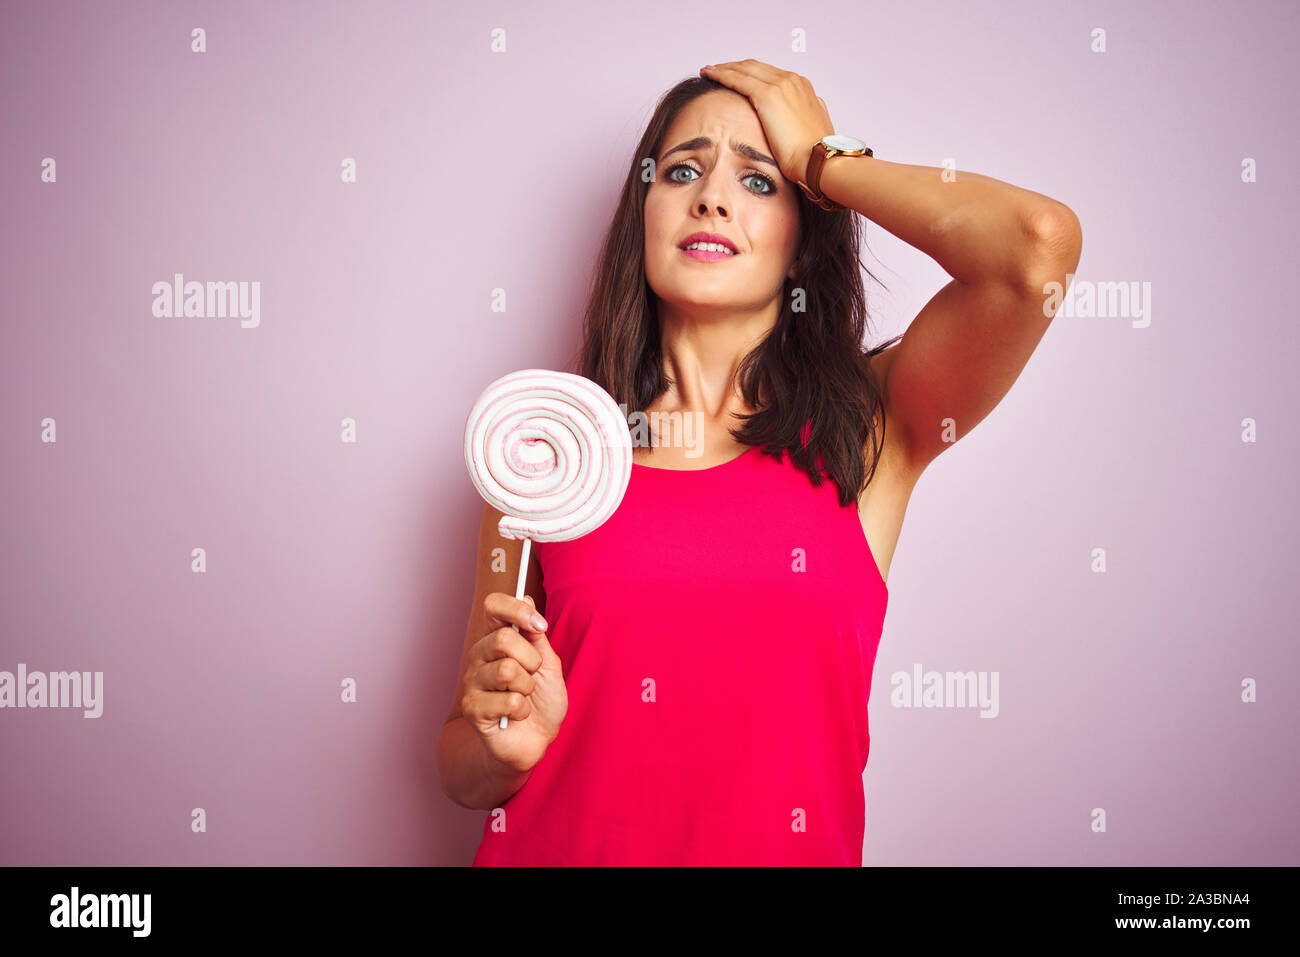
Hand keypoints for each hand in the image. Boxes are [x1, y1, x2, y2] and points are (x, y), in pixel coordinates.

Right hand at [463, 592, 567, 772]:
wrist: (536, 741)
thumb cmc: (541, 701)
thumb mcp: (548, 663)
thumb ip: (536, 634)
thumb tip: (527, 597)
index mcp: (496, 639)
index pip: (494, 606)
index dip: (517, 610)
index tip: (539, 626)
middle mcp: (479, 656)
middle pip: (503, 638)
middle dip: (531, 659)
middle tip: (533, 676)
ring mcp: (473, 682)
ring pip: (507, 670)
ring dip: (527, 687)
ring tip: (524, 697)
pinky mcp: (473, 709)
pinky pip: (509, 700)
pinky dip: (522, 710)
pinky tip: (517, 715)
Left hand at [700, 59, 835, 185]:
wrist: (819, 160)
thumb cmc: (814, 155)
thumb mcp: (813, 130)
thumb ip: (805, 118)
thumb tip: (799, 119)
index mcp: (802, 88)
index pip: (770, 74)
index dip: (750, 73)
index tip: (736, 77)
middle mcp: (792, 81)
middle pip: (755, 66)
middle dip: (735, 66)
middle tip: (717, 69)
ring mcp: (780, 85)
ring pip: (745, 69)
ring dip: (725, 68)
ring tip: (708, 70)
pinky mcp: (767, 95)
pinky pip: (738, 79)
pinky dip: (722, 74)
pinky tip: (709, 74)